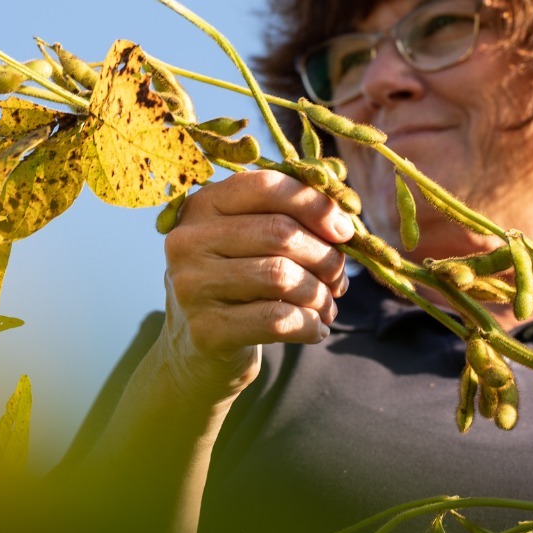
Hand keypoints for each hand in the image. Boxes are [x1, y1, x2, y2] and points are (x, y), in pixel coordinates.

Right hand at [159, 169, 353, 401]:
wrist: (199, 345)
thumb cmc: (239, 282)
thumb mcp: (253, 241)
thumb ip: (292, 218)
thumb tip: (344, 222)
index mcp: (203, 205)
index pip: (266, 186)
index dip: (314, 205)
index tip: (344, 231)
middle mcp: (188, 241)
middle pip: (279, 233)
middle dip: (325, 257)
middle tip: (338, 278)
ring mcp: (191, 287)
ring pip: (281, 277)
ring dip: (319, 294)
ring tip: (327, 305)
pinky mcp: (205, 330)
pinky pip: (276, 320)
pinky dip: (309, 325)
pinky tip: (316, 329)